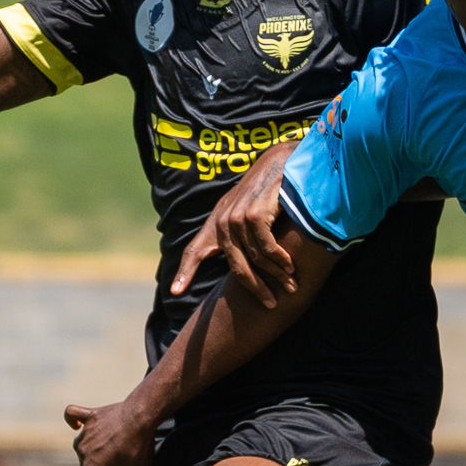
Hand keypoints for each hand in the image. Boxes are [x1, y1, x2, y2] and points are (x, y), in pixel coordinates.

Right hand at [65, 398, 156, 465]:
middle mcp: (83, 452)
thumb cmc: (139, 447)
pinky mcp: (90, 416)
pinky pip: (72, 415)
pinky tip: (75, 425)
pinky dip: (71, 420)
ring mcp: (85, 433)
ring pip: (81, 447)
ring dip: (89, 455)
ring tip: (104, 457)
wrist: (141, 417)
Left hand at [170, 142, 297, 306]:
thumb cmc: (266, 189)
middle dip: (256, 288)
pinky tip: (290, 266)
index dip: (184, 272)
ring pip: (256, 259)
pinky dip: (280, 260)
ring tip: (291, 285)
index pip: (194, 251)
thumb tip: (243, 259)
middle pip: (237, 267)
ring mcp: (235, 219)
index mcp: (216, 224)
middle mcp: (221, 223)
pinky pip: (267, 248)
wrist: (279, 163)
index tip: (174, 291)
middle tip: (271, 303)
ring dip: (276, 275)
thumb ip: (237, 233)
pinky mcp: (252, 216)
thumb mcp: (246, 211)